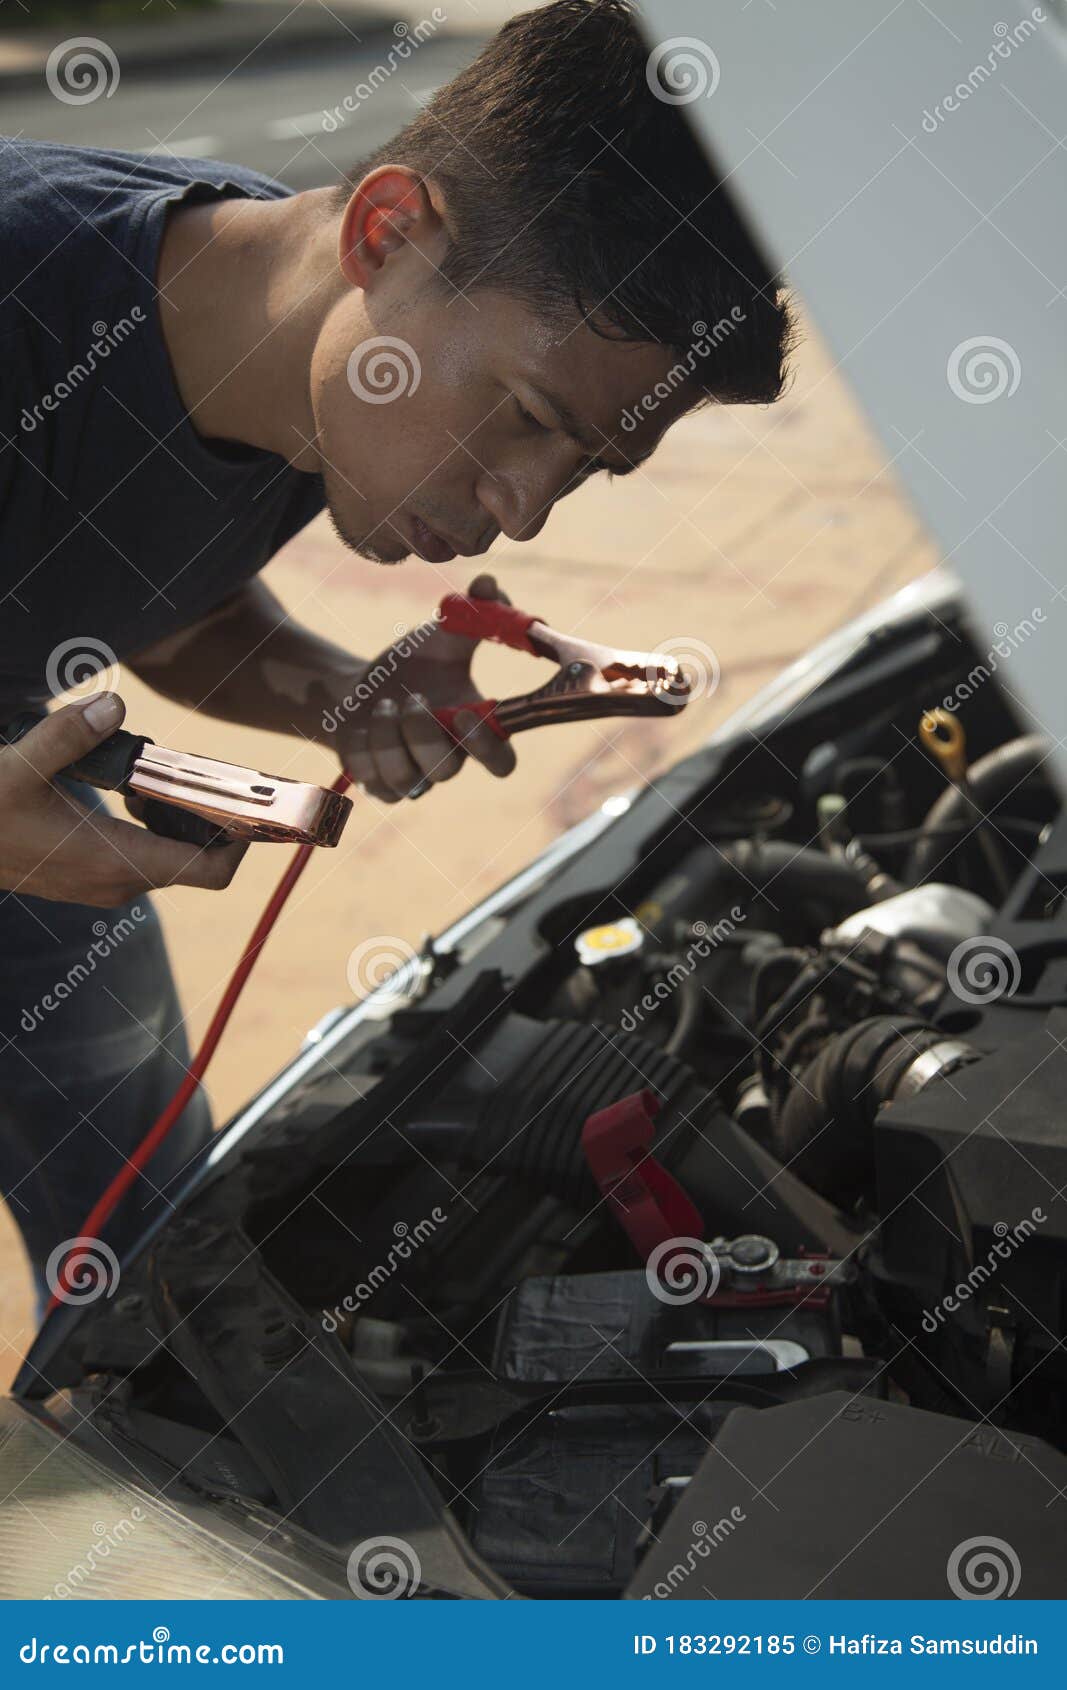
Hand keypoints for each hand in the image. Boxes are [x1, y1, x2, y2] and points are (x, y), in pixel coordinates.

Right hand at [0, 694, 247, 906]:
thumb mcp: (16, 767)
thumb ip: (66, 736)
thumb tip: (113, 705)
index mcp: (118, 862)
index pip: (211, 870)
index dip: (242, 841)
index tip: (248, 802)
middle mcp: (120, 882)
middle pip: (197, 859)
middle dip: (206, 816)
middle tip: (191, 771)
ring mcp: (105, 885)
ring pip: (170, 856)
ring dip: (175, 817)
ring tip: (154, 777)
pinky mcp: (91, 877)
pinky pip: (144, 855)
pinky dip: (150, 824)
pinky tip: (127, 790)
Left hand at [335, 573, 518, 803]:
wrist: (355, 690)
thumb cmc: (411, 666)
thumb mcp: (441, 635)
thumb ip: (473, 613)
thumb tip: (489, 585)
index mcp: (472, 733)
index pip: (501, 763)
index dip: (490, 747)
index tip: (467, 711)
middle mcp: (445, 762)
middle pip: (447, 771)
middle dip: (425, 734)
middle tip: (415, 699)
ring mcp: (410, 779)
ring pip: (406, 776)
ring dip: (390, 735)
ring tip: (384, 703)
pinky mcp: (377, 785)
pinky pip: (372, 777)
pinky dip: (365, 744)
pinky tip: (362, 722)